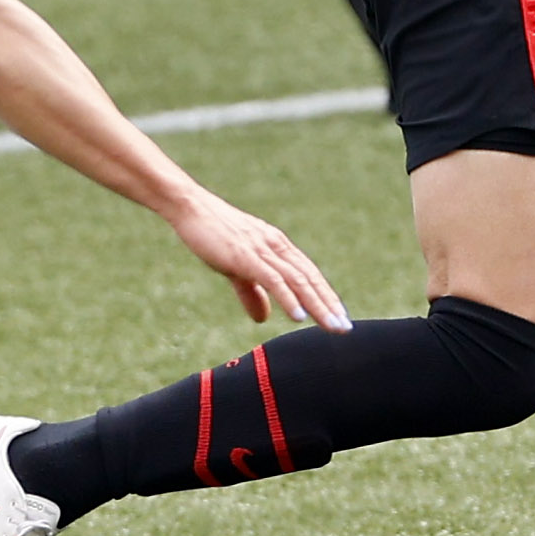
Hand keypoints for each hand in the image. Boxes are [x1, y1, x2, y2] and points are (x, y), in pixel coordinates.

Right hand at [164, 190, 350, 329]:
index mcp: (277, 246)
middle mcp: (276, 246)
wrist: (190, 207)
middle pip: (309, 278)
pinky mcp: (246, 256)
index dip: (325, 295)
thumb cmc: (212, 234)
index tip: (339, 316)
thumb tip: (263, 319)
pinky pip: (273, 279)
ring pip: (298, 281)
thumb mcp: (236, 268)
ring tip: (331, 325)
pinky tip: (299, 316)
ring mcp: (262, 250)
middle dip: (328, 304)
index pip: (308, 273)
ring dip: (317, 305)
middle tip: (344, 328)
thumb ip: (252, 292)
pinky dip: (289, 298)